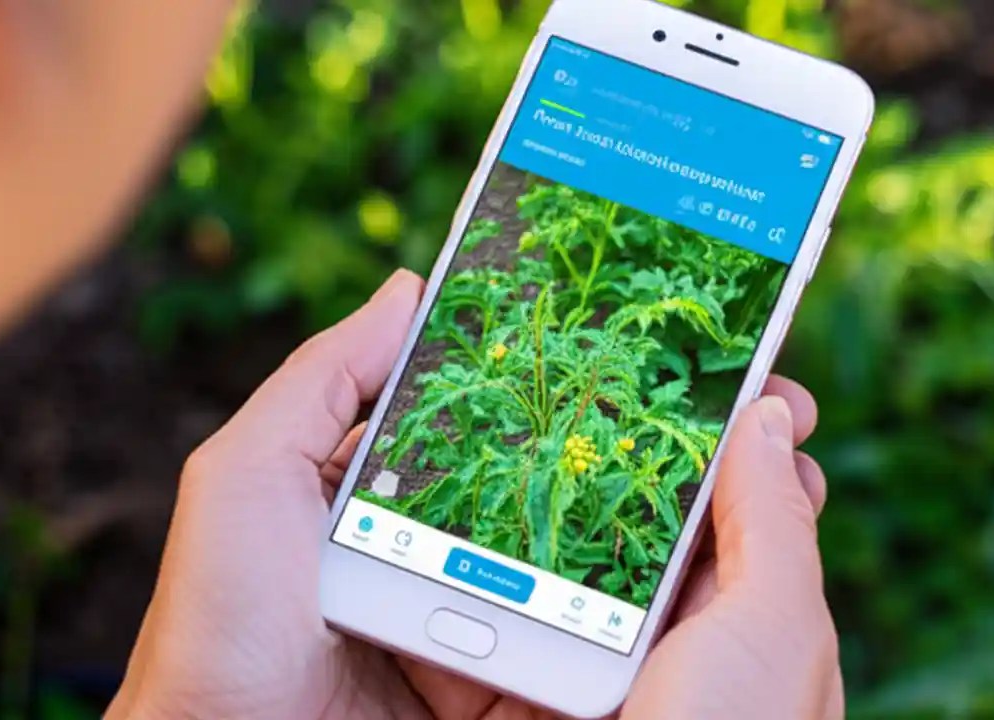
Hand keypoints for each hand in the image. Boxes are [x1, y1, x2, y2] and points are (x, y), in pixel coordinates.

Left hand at [106, 270, 837, 719]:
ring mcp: (496, 638)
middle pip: (581, 496)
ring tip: (774, 480)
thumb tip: (410, 289)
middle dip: (670, 456)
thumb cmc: (219, 624)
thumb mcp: (251, 476)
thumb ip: (324, 380)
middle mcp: (463, 564)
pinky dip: (663, 632)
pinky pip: (601, 660)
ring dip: (689, 536)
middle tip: (760, 408)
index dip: (589, 385)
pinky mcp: (520, 705)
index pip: (517, 427)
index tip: (660, 345)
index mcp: (409, 502)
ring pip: (609, 577)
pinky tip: (722, 582)